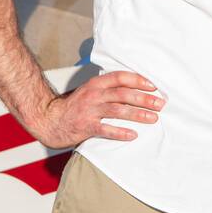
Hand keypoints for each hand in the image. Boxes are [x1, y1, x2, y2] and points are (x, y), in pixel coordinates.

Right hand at [28, 70, 165, 148]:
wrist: (50, 120)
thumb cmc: (76, 106)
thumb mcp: (91, 91)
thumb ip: (109, 89)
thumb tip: (136, 90)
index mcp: (96, 83)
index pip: (120, 77)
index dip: (138, 80)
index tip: (154, 86)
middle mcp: (94, 95)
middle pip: (123, 94)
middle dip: (144, 99)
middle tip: (160, 104)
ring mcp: (89, 111)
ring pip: (118, 110)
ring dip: (137, 114)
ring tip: (152, 118)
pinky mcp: (85, 127)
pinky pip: (106, 129)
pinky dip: (120, 132)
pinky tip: (133, 134)